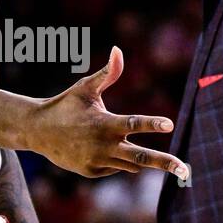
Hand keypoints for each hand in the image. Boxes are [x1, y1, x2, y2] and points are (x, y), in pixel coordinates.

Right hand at [28, 47, 186, 178]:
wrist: (37, 131)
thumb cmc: (64, 105)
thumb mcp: (85, 88)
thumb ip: (108, 73)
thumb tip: (118, 50)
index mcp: (104, 123)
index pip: (133, 123)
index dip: (152, 123)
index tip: (170, 124)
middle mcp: (103, 145)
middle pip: (141, 157)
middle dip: (165, 163)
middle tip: (185, 170)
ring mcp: (97, 162)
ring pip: (131, 164)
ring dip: (145, 161)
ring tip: (168, 165)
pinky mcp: (91, 172)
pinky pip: (115, 168)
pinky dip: (119, 159)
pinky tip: (106, 149)